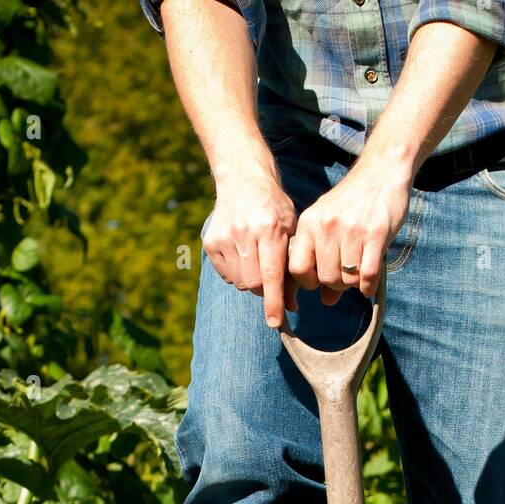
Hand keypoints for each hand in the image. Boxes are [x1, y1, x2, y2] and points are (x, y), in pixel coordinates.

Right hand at [203, 162, 298, 326]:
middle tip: (271, 276)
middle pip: (253, 284)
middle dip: (264, 289)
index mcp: (269, 228)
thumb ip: (293, 267)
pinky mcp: (210, 241)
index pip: (271, 276)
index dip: (273, 302)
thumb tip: (291, 307)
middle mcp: (244, 232)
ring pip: (239, 282)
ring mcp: (224, 237)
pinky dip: (237, 273)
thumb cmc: (274, 209)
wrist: (242, 179)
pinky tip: (243, 254)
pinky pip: (226, 275)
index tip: (275, 323)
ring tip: (257, 260)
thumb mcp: (291, 230)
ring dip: (251, 281)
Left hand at [288, 157, 411, 302]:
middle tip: (346, 274)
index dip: (308, 282)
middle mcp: (327, 226)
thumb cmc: (352, 203)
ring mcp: (352, 230)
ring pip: (347, 279)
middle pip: (325, 278)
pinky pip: (368, 275)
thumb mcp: (328, 225)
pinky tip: (369, 282)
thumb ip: (322, 259)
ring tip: (359, 270)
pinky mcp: (376, 234)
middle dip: (336, 284)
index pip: (297, 269)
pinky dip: (369, 286)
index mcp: (309, 223)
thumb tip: (327, 300)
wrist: (381, 172)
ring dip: (354, 283)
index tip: (320, 278)